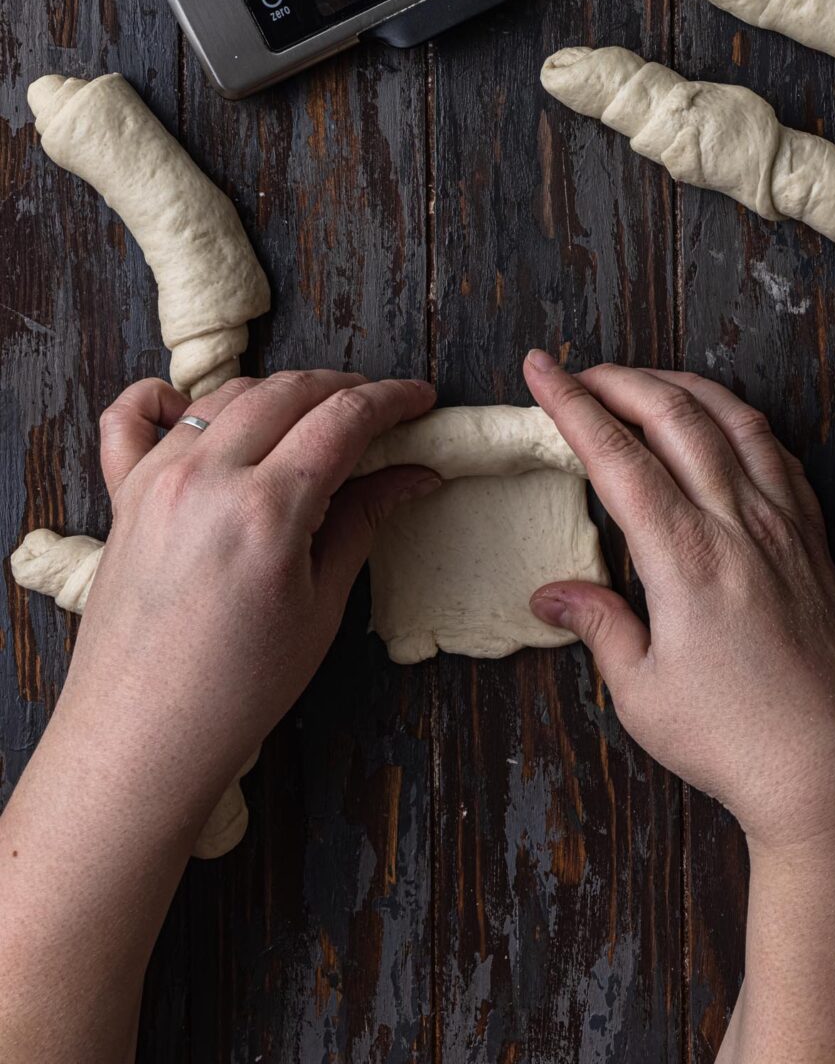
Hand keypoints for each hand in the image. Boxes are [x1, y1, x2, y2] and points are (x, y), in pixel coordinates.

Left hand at [59, 370, 440, 832]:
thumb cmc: (239, 689)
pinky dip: (165, 398)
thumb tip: (413, 475)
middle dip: (345, 388)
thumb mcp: (321, 607)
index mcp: (267, 508)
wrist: (143, 737)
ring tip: (313, 415)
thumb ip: (363, 522)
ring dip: (278, 392)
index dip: (393, 400)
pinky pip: (131, 417)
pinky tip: (192, 408)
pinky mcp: (123, 495)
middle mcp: (207, 476)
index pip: (344, 419)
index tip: (420, 399)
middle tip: (380, 408)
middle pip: (290, 391)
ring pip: (227, 394)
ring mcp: (157, 479)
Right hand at [522, 355, 834, 859]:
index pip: (616, 454)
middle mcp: (738, 524)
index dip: (571, 403)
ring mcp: (785, 528)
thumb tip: (552, 595)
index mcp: (684, 555)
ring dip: (682, 387)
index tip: (539, 369)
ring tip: (645, 382)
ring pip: (734, 421)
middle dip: (620, 380)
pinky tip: (725, 428)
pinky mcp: (815, 544)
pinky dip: (741, 423)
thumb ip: (597, 626)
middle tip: (579, 372)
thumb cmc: (736, 741)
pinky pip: (779, 456)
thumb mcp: (643, 693)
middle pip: (675, 416)